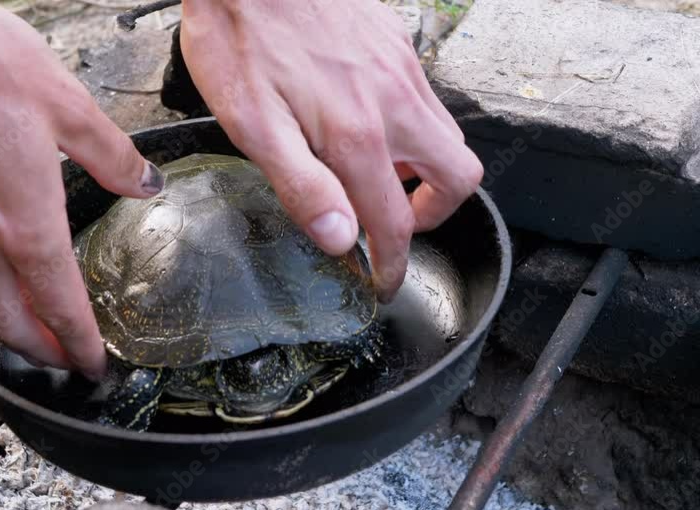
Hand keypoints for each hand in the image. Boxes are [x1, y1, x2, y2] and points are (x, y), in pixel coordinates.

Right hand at [0, 1, 162, 375]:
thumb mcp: (69, 105)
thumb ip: (111, 155)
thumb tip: (144, 183)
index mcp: (25, 223)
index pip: (61, 307)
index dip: (82, 345)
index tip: (97, 366)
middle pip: (13, 325)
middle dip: (45, 354)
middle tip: (67, 362)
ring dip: (7, 331)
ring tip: (30, 334)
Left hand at [180, 0, 482, 300]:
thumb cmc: (240, 37)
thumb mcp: (253, 124)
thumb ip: (303, 187)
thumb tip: (341, 239)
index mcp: (357, 135)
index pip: (395, 222)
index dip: (393, 266)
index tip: (384, 283)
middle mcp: (394, 103)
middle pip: (458, 178)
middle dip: (434, 215)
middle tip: (394, 224)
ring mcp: (402, 69)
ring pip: (447, 135)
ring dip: (425, 169)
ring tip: (377, 174)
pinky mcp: (396, 44)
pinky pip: (425, 98)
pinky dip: (411, 126)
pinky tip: (366, 119)